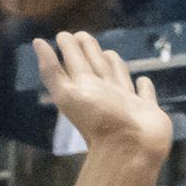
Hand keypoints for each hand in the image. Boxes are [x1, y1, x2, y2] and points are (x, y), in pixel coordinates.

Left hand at [36, 33, 170, 162]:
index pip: (76, 62)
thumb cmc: (98, 122)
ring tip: (110, 54)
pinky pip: (146, 95)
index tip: (65, 35)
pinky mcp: (148, 110)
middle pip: (96, 66)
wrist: (128, 150)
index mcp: (85, 88)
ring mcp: (126, 103)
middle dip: (90, 51)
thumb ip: (52, 70)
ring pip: (119, 78)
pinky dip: (145, 88)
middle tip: (83, 35)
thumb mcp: (67, 94)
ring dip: (114, 65)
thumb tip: (37, 42)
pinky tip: (143, 81)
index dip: (70, 48)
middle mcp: (104, 93)